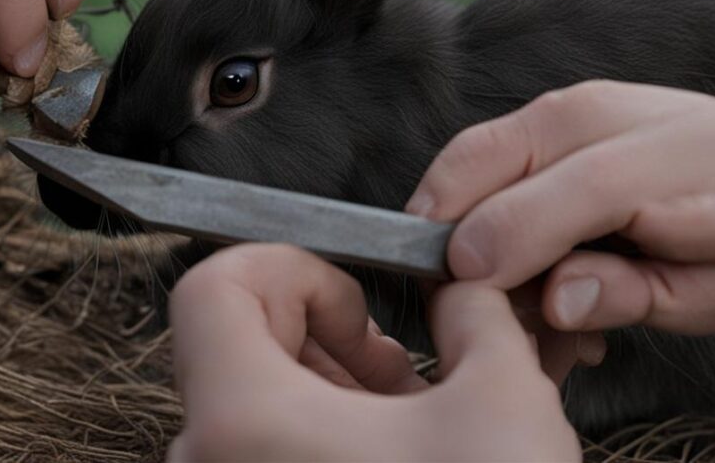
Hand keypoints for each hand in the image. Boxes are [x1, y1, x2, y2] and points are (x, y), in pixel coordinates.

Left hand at [168, 244, 579, 461]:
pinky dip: (320, 442)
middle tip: (397, 372)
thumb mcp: (503, 402)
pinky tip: (394, 462)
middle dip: (327, 338)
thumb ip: (478, 315)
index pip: (212, 289)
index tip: (359, 307)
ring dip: (330, 393)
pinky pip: (261, 457)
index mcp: (242, 418)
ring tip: (410, 424)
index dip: (292, 270)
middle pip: (235, 347)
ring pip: (251, 405)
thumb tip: (465, 290)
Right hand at [407, 81, 714, 334]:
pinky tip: (510, 262)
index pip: (559, 197)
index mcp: (657, 159)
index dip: (503, 247)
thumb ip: (643, 291)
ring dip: (452, 223)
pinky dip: (468, 209)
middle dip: (445, 232)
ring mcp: (568, 107)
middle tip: (456, 301)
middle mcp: (596, 116)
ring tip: (494, 291)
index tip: (467, 292)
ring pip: (471, 156)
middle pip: (483, 160)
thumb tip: (555, 299)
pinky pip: (483, 158)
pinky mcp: (551, 116)